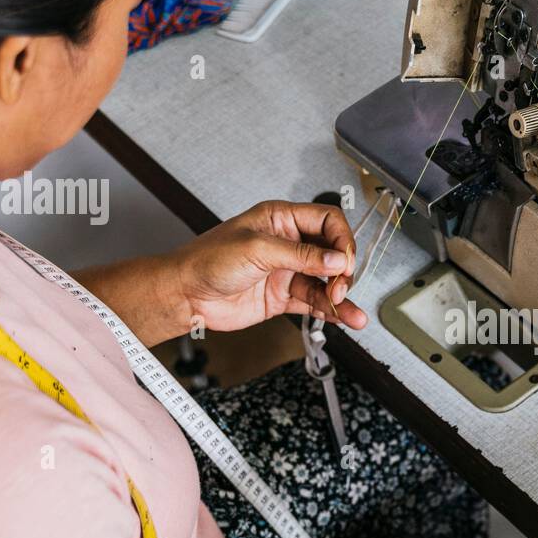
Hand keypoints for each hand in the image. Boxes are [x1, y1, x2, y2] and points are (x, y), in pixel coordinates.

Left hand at [173, 200, 367, 331]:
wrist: (185, 295)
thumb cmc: (207, 260)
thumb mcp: (257, 249)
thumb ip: (300, 255)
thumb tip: (335, 259)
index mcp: (281, 219)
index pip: (328, 221)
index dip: (341, 240)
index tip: (343, 261)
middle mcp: (288, 243)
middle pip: (332, 253)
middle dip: (341, 271)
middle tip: (339, 287)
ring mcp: (287, 271)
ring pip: (326, 282)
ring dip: (341, 298)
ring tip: (352, 314)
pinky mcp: (283, 296)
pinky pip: (313, 302)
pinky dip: (329, 311)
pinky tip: (341, 318)